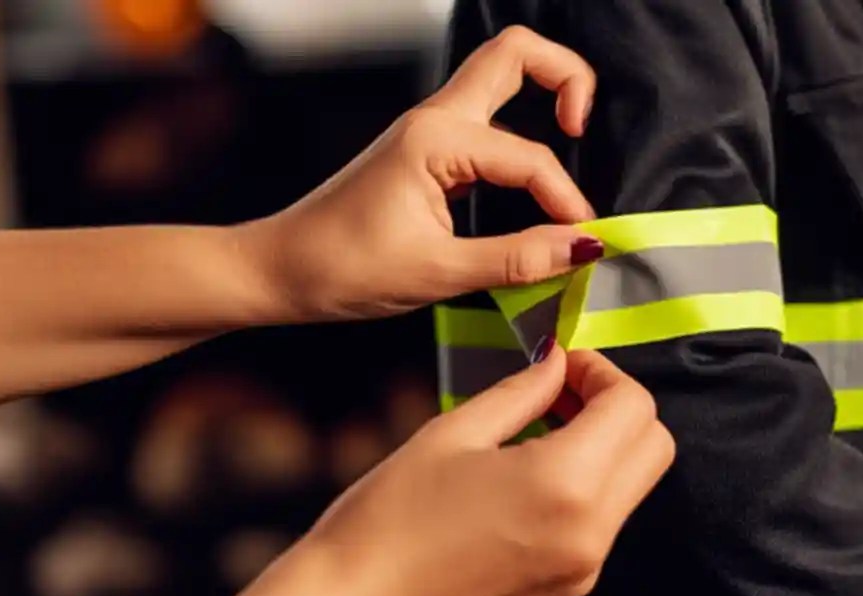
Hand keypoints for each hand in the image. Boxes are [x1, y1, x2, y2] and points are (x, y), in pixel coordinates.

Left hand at [244, 26, 601, 321]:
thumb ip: (517, 259)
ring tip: (570, 155)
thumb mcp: (437, 273)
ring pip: (502, 82)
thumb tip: (582, 248)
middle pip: (515, 55)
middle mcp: (435, 120)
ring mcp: (430, 132)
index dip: (566, 201)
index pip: (529, 158)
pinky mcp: (428, 153)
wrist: (278, 270)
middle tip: (584, 130)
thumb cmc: (342, 269)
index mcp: (436, 139)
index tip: (583, 244)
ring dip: (545, 101)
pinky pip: (489, 127)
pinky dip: (521, 144)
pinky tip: (531, 189)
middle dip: (567, 76)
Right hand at [298, 348, 673, 595]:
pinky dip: (580, 496)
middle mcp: (589, 534)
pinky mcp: (565, 595)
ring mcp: (582, 572)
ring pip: (629, 490)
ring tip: (534, 437)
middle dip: (617, 409)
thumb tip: (556, 365)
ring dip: (601, 452)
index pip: (634, 408)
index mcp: (565, 484)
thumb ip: (521, 393)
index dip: (603, 372)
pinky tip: (520, 487)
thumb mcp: (452, 433)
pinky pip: (598, 530)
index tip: (564, 365)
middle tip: (561, 395)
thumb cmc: (388, 521)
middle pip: (653, 448)